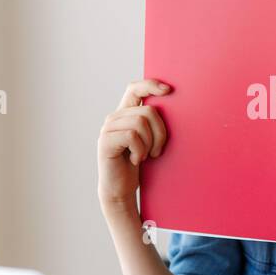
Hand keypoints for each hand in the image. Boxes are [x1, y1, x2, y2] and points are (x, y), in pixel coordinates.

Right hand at [98, 78, 170, 214]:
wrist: (121, 189)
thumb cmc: (138, 165)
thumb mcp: (149, 140)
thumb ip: (152, 122)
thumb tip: (170, 102)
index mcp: (125, 114)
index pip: (134, 88)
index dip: (151, 85)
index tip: (169, 91)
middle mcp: (114, 118)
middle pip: (148, 111)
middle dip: (160, 132)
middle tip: (157, 151)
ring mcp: (107, 129)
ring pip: (141, 123)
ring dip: (150, 143)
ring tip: (146, 156)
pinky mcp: (105, 142)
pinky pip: (132, 136)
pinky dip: (140, 151)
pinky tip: (136, 160)